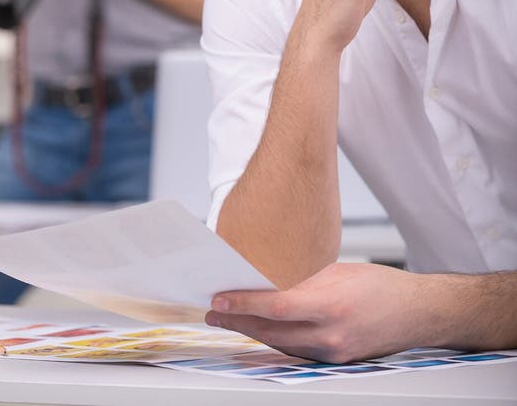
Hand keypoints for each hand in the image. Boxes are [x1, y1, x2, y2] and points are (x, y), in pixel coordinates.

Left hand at [206, 262, 433, 363]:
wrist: (418, 313)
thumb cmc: (381, 285)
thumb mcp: (339, 271)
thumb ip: (303, 280)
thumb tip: (268, 282)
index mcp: (332, 304)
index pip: (276, 307)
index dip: (244, 304)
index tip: (220, 298)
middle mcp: (331, 334)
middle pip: (271, 331)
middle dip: (238, 321)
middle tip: (214, 311)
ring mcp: (333, 352)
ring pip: (280, 345)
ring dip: (252, 333)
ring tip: (230, 319)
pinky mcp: (336, 360)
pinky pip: (297, 351)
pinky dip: (276, 340)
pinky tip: (261, 330)